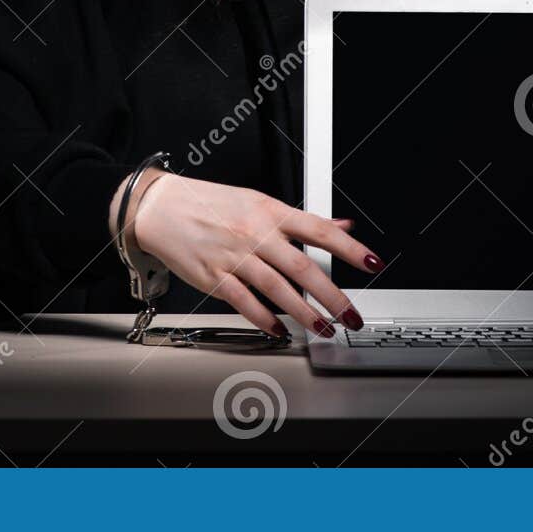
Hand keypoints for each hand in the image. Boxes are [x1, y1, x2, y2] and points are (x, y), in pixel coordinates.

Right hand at [122, 169, 382, 335]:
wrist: (159, 207)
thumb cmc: (208, 203)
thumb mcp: (257, 201)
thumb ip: (301, 219)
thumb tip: (342, 224)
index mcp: (270, 211)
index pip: (319, 229)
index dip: (349, 247)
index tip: (372, 263)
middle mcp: (254, 233)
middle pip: (303, 268)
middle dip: (333, 296)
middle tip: (352, 315)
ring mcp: (234, 256)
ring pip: (278, 290)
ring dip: (304, 314)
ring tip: (324, 329)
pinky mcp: (213, 277)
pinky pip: (244, 302)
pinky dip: (264, 319)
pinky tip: (278, 330)